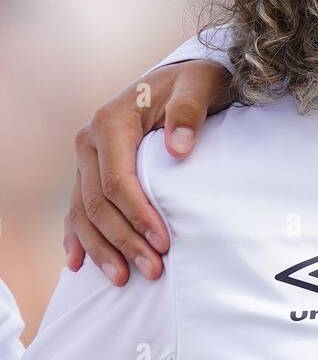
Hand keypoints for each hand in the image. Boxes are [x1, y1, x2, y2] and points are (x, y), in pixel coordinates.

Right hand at [64, 60, 232, 284]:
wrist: (181, 79)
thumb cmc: (193, 84)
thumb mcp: (199, 87)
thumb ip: (189, 112)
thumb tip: (178, 148)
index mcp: (111, 122)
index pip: (118, 181)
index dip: (138, 215)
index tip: (163, 243)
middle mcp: (89, 142)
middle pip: (98, 203)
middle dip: (124, 241)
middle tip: (153, 270)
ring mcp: (86, 160)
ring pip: (83, 213)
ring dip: (102, 249)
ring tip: (123, 279)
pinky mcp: (90, 172)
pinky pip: (77, 210)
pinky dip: (79, 238)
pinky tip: (79, 264)